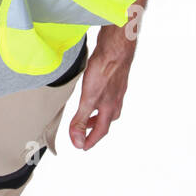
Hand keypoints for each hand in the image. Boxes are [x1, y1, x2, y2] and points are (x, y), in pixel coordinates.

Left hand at [68, 24, 136, 150]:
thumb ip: (81, 120)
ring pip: (109, 107)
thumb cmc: (104, 71)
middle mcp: (116, 100)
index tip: (83, 147)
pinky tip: (96, 91)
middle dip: (95, 128)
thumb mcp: (88, 99)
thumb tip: (77, 142)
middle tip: (85, 132)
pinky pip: (108, 95)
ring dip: (98, 114)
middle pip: (107, 120)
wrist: (116, 47)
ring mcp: (117, 89)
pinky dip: (101, 99)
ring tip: (89, 113)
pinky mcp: (115, 77)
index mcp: (110, 109)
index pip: (101, 131)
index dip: (91, 140)